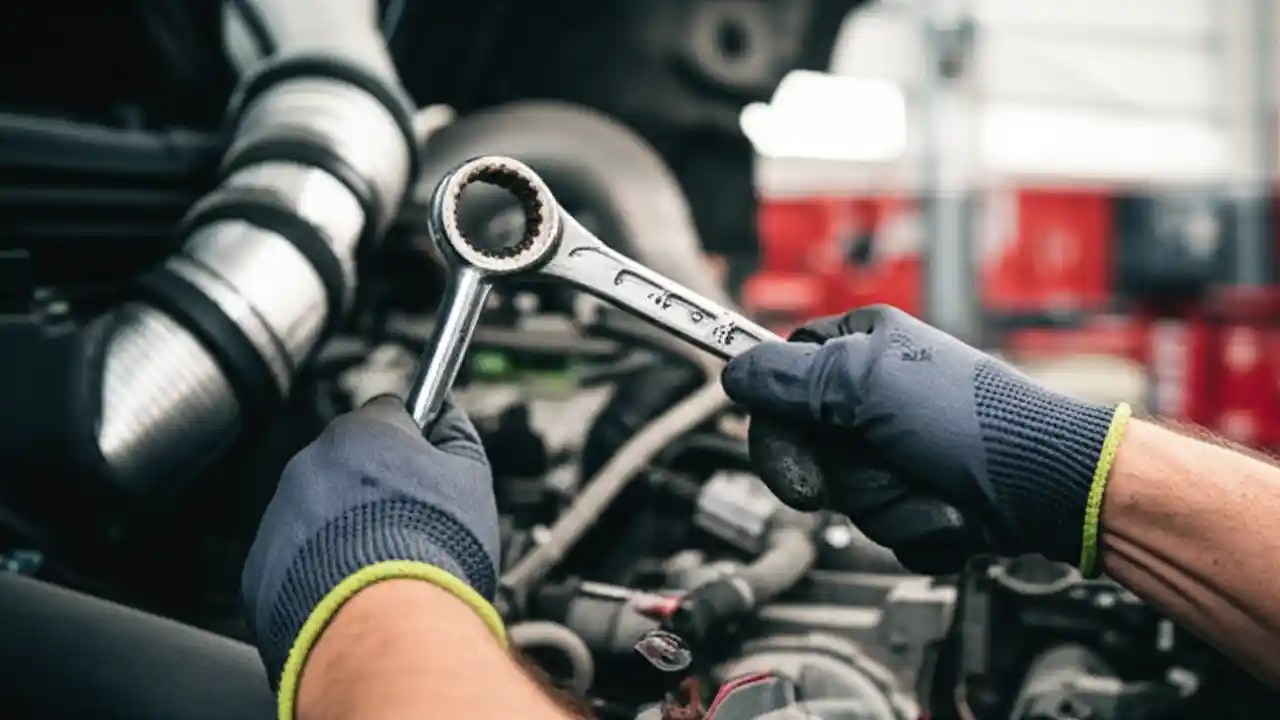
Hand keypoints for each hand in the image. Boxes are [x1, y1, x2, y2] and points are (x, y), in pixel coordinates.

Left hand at [241, 396, 501, 689]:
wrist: (384, 625)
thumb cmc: (433, 548)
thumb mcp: (471, 478)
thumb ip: (457, 436)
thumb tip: (447, 417)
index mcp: (362, 433)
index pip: (387, 416)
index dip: (412, 444)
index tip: (427, 472)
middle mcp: (311, 464)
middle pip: (348, 466)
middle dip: (375, 491)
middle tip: (410, 530)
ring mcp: (279, 516)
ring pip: (317, 514)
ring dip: (346, 534)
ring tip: (382, 572)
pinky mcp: (259, 569)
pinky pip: (293, 562)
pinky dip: (318, 574)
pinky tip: (350, 596)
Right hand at [722, 305, 1126, 574]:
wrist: (1048, 487)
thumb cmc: (974, 423)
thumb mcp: (867, 385)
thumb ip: (790, 379)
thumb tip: (734, 372)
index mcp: (861, 348)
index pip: (779, 379)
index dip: (776, 419)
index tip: (781, 447)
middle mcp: (873, 395)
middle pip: (804, 448)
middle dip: (843, 472)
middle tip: (873, 467)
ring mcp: (894, 447)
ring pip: (843, 493)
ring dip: (885, 500)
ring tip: (930, 481)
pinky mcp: (914, 493)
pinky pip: (879, 523)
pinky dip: (912, 523)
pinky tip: (945, 505)